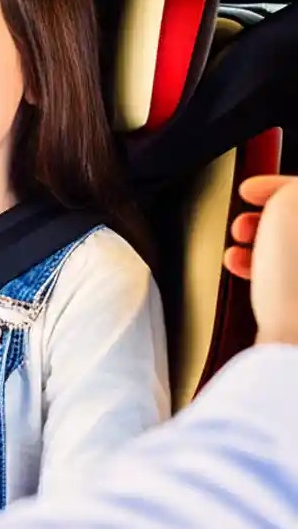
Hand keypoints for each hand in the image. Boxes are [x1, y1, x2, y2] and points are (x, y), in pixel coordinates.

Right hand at [224, 175, 297, 345]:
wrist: (295, 342)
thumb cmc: (297, 281)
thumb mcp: (291, 204)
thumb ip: (290, 189)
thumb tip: (287, 193)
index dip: (277, 185)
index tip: (251, 189)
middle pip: (297, 224)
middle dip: (267, 217)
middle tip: (245, 220)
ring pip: (292, 251)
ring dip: (259, 242)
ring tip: (236, 245)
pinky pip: (289, 277)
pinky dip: (263, 267)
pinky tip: (240, 266)